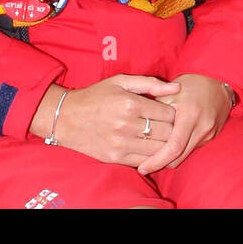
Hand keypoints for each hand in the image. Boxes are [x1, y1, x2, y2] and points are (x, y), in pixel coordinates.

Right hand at [31, 75, 179, 166]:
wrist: (65, 118)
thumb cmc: (96, 96)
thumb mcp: (121, 81)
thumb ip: (151, 83)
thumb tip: (177, 87)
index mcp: (131, 103)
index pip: (169, 114)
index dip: (173, 112)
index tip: (169, 111)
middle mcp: (127, 125)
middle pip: (167, 132)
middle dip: (172, 128)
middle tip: (167, 124)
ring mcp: (121, 144)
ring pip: (159, 149)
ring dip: (164, 143)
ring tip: (159, 135)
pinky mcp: (115, 158)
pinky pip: (144, 161)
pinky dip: (151, 156)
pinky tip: (148, 146)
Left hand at [137, 73, 234, 174]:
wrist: (219, 80)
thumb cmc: (191, 83)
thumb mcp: (171, 91)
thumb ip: (156, 110)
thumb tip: (138, 130)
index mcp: (190, 115)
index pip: (173, 148)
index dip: (156, 161)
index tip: (142, 168)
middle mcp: (202, 128)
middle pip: (178, 158)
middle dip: (160, 163)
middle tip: (144, 164)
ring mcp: (209, 134)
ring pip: (184, 156)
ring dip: (170, 157)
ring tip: (154, 153)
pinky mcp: (211, 137)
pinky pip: (191, 150)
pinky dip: (180, 150)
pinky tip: (169, 144)